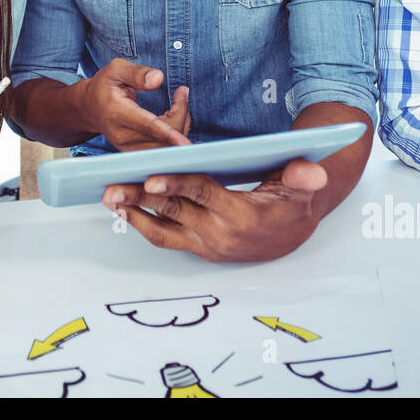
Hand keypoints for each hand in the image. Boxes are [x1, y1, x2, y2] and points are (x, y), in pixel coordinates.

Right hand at [82, 59, 191, 149]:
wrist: (90, 108)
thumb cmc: (105, 86)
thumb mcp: (117, 69)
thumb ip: (138, 73)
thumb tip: (158, 78)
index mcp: (117, 113)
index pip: (146, 126)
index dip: (167, 133)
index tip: (183, 143)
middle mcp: (122, 135)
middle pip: (162, 136)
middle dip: (180, 114)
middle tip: (182, 92)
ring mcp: (128, 147)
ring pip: (165, 144)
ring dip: (180, 123)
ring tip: (179, 100)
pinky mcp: (134, 152)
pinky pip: (162, 147)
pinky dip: (175, 132)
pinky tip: (174, 114)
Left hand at [101, 158, 328, 261]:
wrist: (293, 237)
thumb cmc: (293, 205)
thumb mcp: (303, 189)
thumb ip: (303, 178)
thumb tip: (310, 172)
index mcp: (242, 216)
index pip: (202, 194)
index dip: (176, 184)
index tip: (150, 176)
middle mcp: (220, 235)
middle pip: (173, 211)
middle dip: (140, 198)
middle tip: (111, 186)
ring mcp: (207, 244)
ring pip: (163, 230)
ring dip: (133, 215)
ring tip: (109, 198)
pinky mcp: (199, 248)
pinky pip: (166, 238)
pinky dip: (143, 223)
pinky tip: (124, 209)